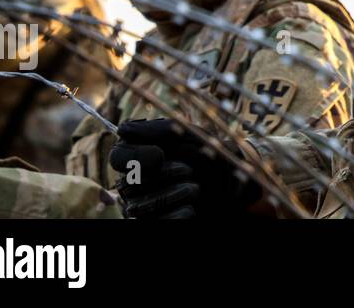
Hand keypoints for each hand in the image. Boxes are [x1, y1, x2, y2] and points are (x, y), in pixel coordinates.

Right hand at [110, 118, 261, 217]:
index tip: (159, 155)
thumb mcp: (190, 135)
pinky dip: (177, 214)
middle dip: (162, 176)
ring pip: (138, 208)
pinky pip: (156, 223)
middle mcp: (135, 182)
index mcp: (140, 155)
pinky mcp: (156, 221)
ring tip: (195, 188)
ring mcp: (142, 205)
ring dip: (172, 195)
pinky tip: (192, 207)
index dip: (135, 157)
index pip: (118, 157)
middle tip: (188, 170)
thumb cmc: (209, 153)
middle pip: (127, 183)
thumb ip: (159, 130)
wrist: (234, 182)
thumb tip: (124, 131)